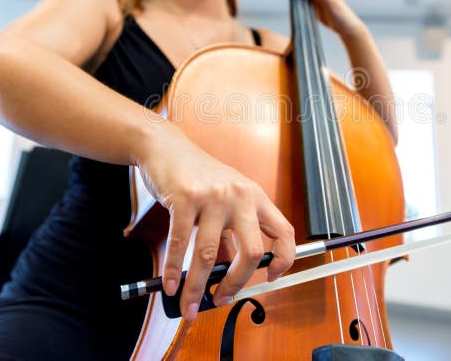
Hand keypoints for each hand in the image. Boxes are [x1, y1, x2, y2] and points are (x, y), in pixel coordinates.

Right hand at [138, 125, 294, 320]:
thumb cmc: (196, 176)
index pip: (284, 232)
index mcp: (255, 196)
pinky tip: (170, 283)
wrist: (165, 147)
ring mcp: (213, 196)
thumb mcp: (224, 199)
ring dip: (196, 286)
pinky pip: (180, 243)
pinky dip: (173, 270)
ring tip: (188, 304)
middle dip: (236, 284)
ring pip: (208, 254)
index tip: (273, 277)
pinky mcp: (185, 197)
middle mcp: (240, 196)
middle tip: (222, 299)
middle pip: (252, 252)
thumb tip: (225, 274)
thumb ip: (229, 232)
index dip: (285, 259)